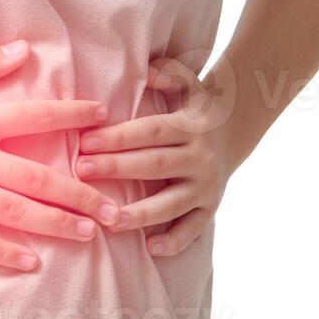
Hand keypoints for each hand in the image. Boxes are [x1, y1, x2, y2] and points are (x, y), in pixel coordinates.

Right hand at [0, 40, 119, 269]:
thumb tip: (23, 50)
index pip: (39, 117)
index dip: (75, 117)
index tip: (104, 119)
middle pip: (40, 177)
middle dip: (82, 194)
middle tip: (116, 209)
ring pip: (15, 211)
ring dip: (56, 224)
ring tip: (89, 234)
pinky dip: (3, 252)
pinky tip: (30, 262)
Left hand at [75, 57, 232, 256]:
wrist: (236, 132)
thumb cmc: (197, 107)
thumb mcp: (190, 83)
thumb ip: (170, 73)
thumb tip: (148, 71)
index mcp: (191, 125)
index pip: (151, 131)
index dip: (119, 136)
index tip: (85, 141)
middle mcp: (201, 157)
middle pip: (155, 164)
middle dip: (117, 169)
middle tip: (82, 172)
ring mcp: (206, 186)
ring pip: (172, 203)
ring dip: (140, 213)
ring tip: (108, 219)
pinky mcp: (209, 208)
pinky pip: (192, 229)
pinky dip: (174, 241)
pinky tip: (149, 248)